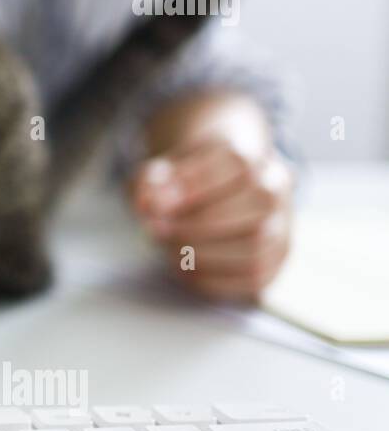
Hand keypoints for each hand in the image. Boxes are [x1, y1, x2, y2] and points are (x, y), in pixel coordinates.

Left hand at [129, 139, 293, 300]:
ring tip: (169, 250)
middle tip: (157, 231)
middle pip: (257, 203)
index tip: (157, 203)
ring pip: (258, 244)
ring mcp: (282, 225)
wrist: (213, 189)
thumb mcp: (161, 171)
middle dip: (199, 224)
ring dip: (205, 253)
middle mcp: (277, 187)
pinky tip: (184, 269)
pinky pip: (254, 277)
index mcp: (252, 152)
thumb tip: (150, 204)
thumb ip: (151, 182)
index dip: (195, 185)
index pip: (237, 163)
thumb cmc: (184, 180)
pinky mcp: (275, 261)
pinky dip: (213, 278)